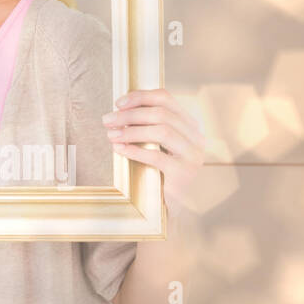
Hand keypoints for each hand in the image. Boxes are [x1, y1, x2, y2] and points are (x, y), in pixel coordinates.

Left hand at [103, 88, 203, 210]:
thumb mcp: (155, 143)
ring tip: (111, 134)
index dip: (140, 97)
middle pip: (161, 114)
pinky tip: (119, 149)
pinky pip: (157, 156)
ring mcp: (193, 155)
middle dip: (129, 115)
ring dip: (131, 131)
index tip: (117, 103)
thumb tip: (118, 109)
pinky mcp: (185, 173)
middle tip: (107, 120)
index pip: (165, 98)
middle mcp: (196, 137)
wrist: (169, 207)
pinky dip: (135, 150)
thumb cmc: (157, 171)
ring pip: (162, 131)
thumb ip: (146, 125)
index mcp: (189, 124)